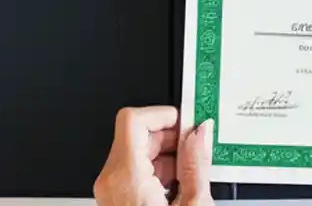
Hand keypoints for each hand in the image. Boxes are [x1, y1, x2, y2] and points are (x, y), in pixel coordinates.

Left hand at [93, 106, 214, 205]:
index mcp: (126, 177)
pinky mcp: (114, 198)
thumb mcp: (192, 205)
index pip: (133, 119)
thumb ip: (197, 165)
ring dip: (167, 156)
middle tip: (196, 149)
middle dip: (172, 137)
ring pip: (137, 151)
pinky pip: (133, 169)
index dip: (163, 114)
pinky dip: (157, 170)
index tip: (186, 122)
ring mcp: (109, 190)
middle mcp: (111, 181)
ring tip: (189, 176)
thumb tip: (202, 133)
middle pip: (138, 134)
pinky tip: (177, 189)